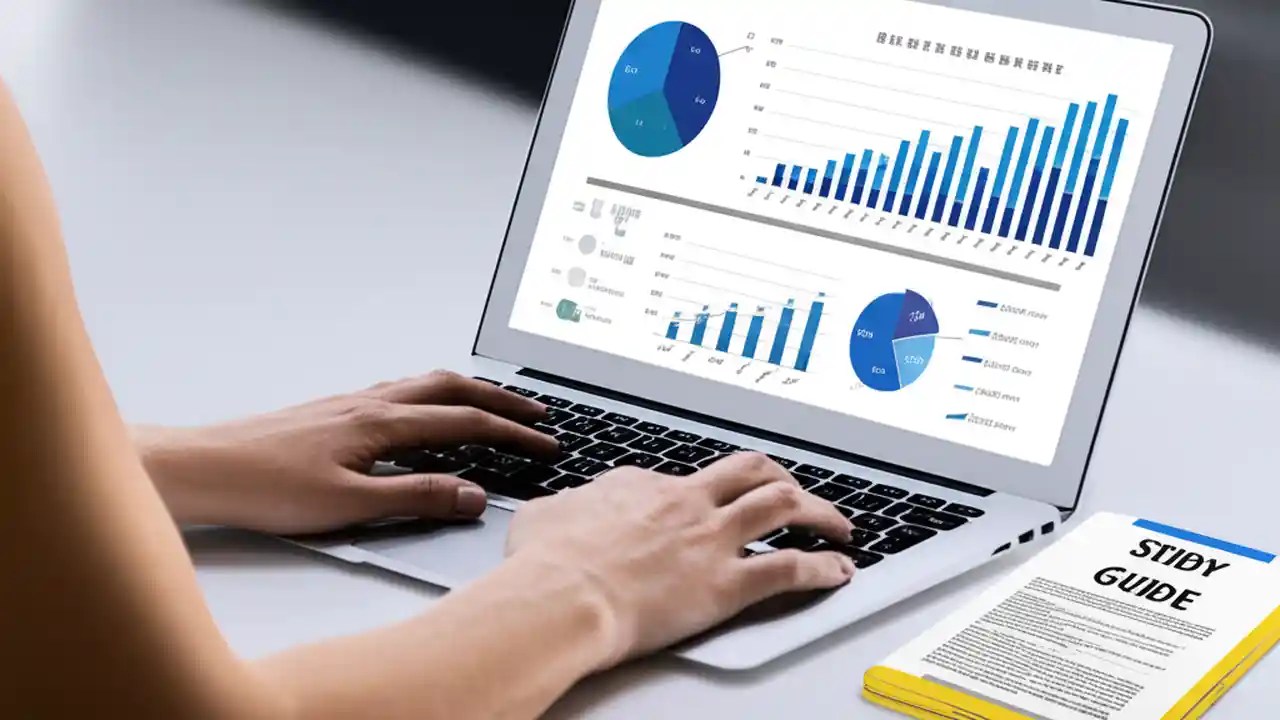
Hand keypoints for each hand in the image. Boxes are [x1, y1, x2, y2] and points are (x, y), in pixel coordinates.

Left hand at [137, 371, 555, 533]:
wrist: (205, 467)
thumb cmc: (266, 488)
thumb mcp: (349, 505)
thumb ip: (416, 498)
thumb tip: (474, 494)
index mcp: (382, 423)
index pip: (466, 423)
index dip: (512, 433)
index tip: (546, 443)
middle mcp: (372, 403)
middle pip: (454, 389)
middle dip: (502, 399)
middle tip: (538, 411)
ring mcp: (352, 402)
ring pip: (427, 384)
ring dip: (469, 392)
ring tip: (495, 404)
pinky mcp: (334, 410)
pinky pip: (401, 391)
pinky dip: (433, 395)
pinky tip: (426, 412)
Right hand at [505, 453, 855, 668]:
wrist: (560, 596)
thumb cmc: (543, 564)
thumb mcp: (542, 516)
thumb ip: (561, 507)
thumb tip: (555, 509)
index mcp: (642, 486)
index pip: (687, 478)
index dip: (705, 492)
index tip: (710, 505)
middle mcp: (685, 501)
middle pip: (751, 470)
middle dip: (782, 477)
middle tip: (798, 491)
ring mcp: (710, 538)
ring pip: (784, 504)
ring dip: (819, 513)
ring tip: (839, 526)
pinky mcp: (726, 582)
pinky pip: (790, 567)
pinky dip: (822, 568)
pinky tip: (837, 571)